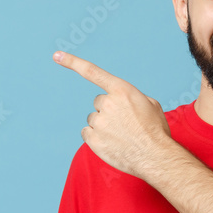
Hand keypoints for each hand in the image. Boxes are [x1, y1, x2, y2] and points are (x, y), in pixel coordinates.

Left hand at [53, 51, 173, 178]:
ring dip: (103, 125)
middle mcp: (107, 103)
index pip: (92, 72)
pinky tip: (111, 143)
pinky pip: (87, 133)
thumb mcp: (150, 104)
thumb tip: (121, 102)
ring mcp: (99, 122)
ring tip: (121, 135)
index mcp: (122, 90)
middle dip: (108, 110)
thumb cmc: (155, 131)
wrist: (155, 157)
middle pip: (98, 103)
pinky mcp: (93, 140)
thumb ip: (130, 97)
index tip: (56, 55)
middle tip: (124, 123)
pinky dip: (96, 138)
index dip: (73, 62)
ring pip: (93, 119)